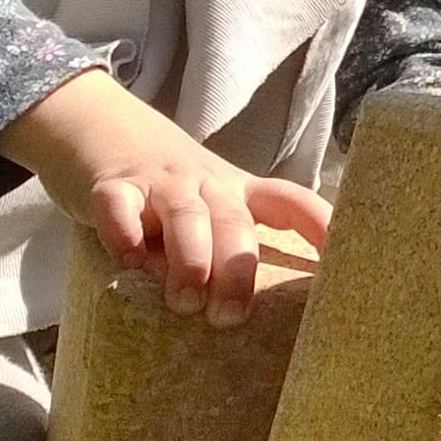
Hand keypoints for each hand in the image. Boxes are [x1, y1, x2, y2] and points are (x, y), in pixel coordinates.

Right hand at [0, 69, 332, 326]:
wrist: (97, 123)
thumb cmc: (165, 186)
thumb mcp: (207, 205)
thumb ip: (225, 249)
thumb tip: (244, 315)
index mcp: (237, 192)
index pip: (290, 201)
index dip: (318, 226)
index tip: (343, 260)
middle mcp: (206, 184)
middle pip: (236, 222)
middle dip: (238, 271)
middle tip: (229, 317)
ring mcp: (159, 183)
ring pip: (187, 217)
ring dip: (190, 260)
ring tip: (185, 300)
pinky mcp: (111, 186)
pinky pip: (120, 208)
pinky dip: (123, 234)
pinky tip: (127, 259)